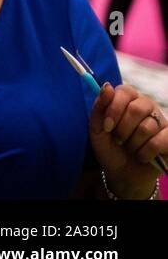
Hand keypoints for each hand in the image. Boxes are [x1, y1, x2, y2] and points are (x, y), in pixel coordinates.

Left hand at [89, 82, 166, 198]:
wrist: (122, 172)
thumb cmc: (108, 147)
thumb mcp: (97, 129)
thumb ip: (99, 107)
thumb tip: (107, 86)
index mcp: (127, 100)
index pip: (124, 91)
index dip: (114, 109)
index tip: (107, 127)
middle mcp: (146, 106)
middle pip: (136, 109)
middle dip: (122, 129)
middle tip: (118, 140)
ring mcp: (160, 121)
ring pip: (147, 127)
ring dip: (132, 143)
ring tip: (129, 148)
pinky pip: (160, 141)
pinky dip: (146, 152)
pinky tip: (142, 156)